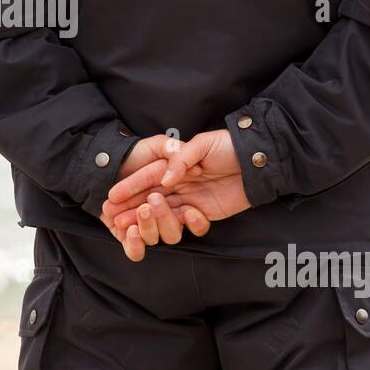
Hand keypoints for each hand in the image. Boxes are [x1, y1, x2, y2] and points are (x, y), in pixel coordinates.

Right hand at [102, 130, 250, 260]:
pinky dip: (189, 223)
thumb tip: (165, 180)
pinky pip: (192, 225)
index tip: (111, 198)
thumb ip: (180, 160)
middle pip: (150, 201)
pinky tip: (191, 214)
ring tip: (145, 221)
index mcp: (173, 167)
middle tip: (116, 218)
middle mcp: (179, 185)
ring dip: (154, 221)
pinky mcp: (206, 213)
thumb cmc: (228, 146)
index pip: (145, 180)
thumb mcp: (201, 144)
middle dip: (132, 210)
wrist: (257, 159)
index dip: (128, 189)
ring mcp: (192, 200)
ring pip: (166, 216)